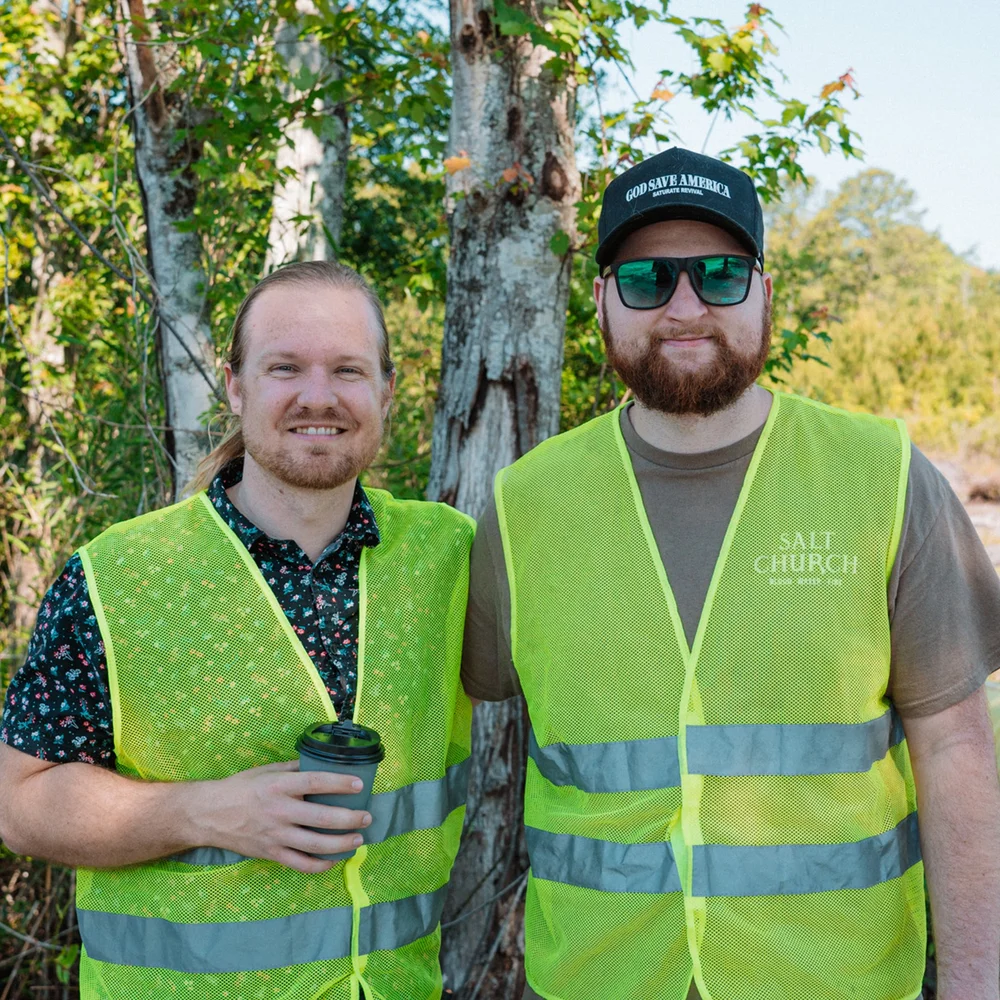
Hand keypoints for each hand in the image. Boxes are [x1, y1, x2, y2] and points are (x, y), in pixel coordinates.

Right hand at [187, 760, 372, 872]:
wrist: (209, 814)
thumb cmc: (240, 788)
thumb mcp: (266, 770)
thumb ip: (294, 768)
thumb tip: (320, 762)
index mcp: (278, 786)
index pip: (315, 782)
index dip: (340, 784)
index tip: (359, 785)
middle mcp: (279, 811)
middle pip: (322, 818)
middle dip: (350, 819)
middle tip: (366, 817)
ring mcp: (275, 835)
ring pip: (315, 845)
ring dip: (341, 844)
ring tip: (358, 839)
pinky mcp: (271, 853)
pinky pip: (300, 864)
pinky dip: (320, 865)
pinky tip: (334, 860)